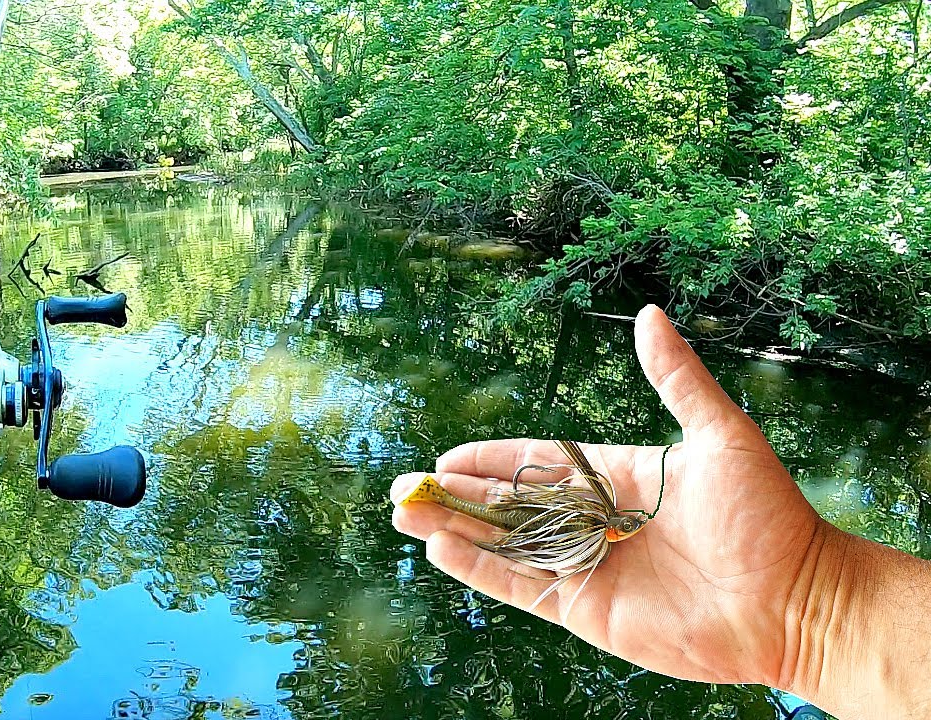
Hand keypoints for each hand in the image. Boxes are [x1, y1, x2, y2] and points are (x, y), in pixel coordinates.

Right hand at [391, 305, 836, 689]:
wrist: (795, 600)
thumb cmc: (768, 515)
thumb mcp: (721, 433)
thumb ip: (676, 378)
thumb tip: (649, 314)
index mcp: (617, 476)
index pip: (537, 463)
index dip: (491, 458)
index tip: (448, 453)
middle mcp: (595, 522)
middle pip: (509, 504)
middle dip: (456, 494)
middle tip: (405, 485)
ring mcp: (588, 568)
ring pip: (505, 544)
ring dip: (454, 529)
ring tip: (405, 514)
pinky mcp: (587, 610)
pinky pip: (522, 585)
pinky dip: (480, 569)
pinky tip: (442, 549)